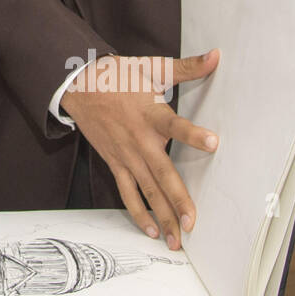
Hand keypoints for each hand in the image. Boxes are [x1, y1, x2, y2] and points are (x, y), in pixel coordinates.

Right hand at [60, 50, 218, 249]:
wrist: (78, 85)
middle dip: (177, 200)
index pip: (175, 125)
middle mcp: (139, 139)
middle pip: (161, 173)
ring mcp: (126, 155)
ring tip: (177, 239)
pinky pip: (127, 192)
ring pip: (146, 190)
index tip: (213, 142)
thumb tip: (216, 56)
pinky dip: (138, 213)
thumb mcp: (152, 67)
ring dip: (162, 215)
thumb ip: (187, 67)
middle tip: (192, 223)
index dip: (193, 134)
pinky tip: (152, 231)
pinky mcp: (115, 162)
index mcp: (150, 113)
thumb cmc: (118, 76)